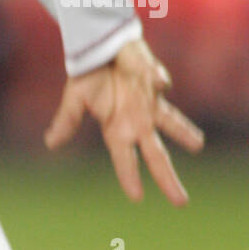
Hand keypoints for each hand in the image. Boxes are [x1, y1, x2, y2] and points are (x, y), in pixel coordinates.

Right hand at [44, 38, 204, 205]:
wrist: (102, 46)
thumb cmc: (89, 75)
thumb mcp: (75, 101)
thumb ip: (67, 122)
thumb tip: (50, 143)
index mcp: (117, 132)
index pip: (126, 162)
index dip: (131, 179)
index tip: (138, 198)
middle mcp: (138, 123)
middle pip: (157, 156)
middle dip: (168, 180)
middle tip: (181, 203)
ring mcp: (150, 104)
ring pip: (172, 123)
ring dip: (184, 134)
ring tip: (198, 146)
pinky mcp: (156, 80)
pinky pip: (158, 81)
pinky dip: (158, 82)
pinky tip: (157, 83)